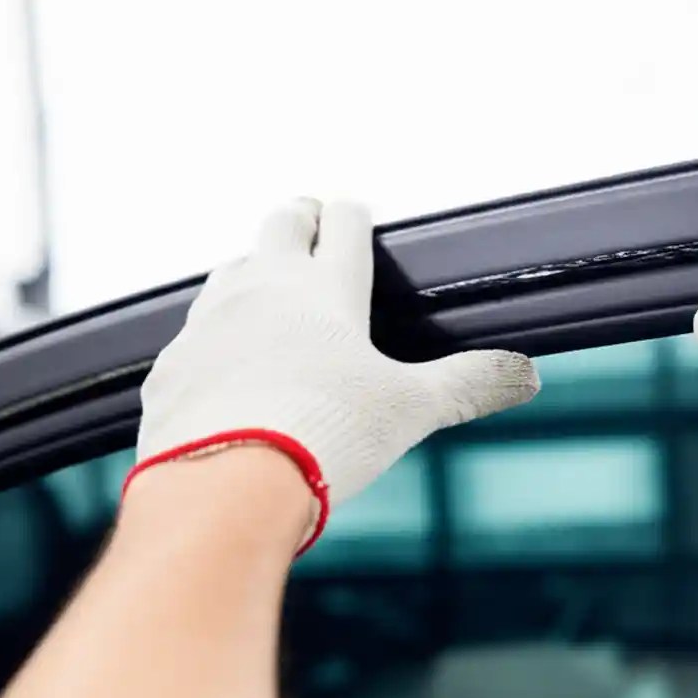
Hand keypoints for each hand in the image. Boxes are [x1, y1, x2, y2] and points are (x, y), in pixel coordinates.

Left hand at [131, 198, 539, 550]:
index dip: (352, 215)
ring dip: (252, 271)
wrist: (222, 485)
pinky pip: (193, 334)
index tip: (354, 213)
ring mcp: (210, 322)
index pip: (342, 224)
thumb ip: (468, 385)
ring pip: (231, 271)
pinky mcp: (172, 365)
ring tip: (269, 288)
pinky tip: (226, 363)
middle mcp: (263, 289)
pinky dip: (214, 336)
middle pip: (279, 225)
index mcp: (326, 289)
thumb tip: (525, 373)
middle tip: (309, 223)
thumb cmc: (324, 435)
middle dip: (298, 219)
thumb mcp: (409, 410)